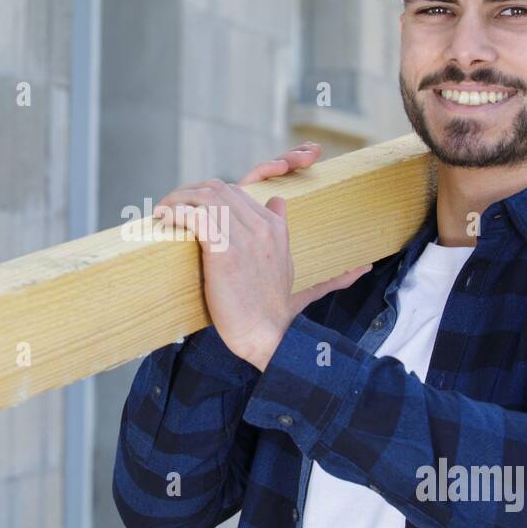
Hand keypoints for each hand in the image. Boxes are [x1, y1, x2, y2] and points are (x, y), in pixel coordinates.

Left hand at [155, 142, 372, 371]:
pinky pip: (197, 214)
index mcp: (277, 228)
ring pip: (207, 195)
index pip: (242, 189)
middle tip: (170, 209)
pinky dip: (177, 212)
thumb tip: (362, 269)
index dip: (213, 190)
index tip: (190, 205)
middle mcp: (263, 226)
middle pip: (220, 188)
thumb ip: (332, 276)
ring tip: (164, 213)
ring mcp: (245, 236)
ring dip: (180, 198)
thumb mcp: (304, 287)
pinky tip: (165, 222)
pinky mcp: (225, 250)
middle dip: (190, 193)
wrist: (268, 339)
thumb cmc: (277, 317)